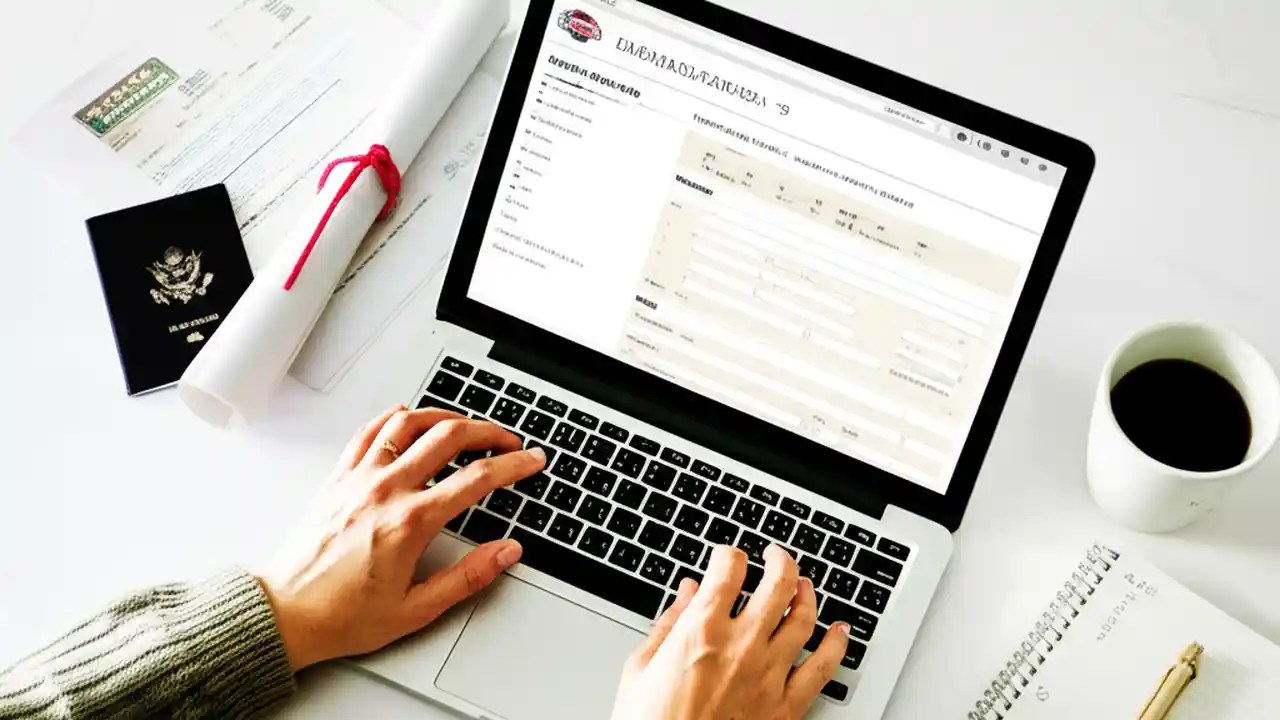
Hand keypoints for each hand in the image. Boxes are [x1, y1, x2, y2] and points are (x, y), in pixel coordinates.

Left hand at [258, 406, 545, 670]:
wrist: (285, 614)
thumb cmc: (341, 616)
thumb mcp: (416, 609)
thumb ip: (468, 577)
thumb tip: (506, 553)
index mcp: (410, 521)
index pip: (477, 478)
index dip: (513, 465)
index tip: (530, 462)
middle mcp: (385, 490)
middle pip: (448, 436)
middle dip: (488, 431)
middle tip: (507, 439)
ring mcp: (359, 479)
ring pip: (410, 423)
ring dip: (445, 416)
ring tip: (465, 424)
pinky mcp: (338, 478)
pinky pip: (370, 431)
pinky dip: (396, 418)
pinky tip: (408, 417)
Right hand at [612, 545, 849, 719]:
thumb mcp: (640, 669)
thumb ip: (667, 624)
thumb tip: (686, 593)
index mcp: (701, 631)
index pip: (729, 567)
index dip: (729, 553)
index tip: (727, 556)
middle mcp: (742, 646)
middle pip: (778, 582)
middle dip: (779, 559)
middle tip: (775, 556)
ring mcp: (768, 675)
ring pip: (804, 618)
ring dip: (806, 593)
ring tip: (803, 585)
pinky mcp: (785, 707)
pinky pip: (823, 669)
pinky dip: (836, 645)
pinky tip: (839, 633)